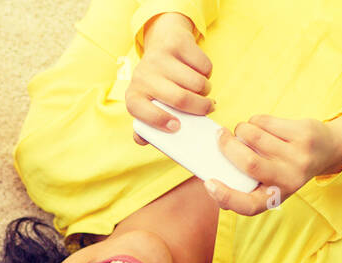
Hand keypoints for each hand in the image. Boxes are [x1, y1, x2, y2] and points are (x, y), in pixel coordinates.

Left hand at [127, 13, 212, 144]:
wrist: (163, 42)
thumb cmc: (157, 85)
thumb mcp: (147, 104)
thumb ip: (146, 127)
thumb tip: (143, 140)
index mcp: (133, 97)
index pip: (144, 113)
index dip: (161, 122)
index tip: (177, 126)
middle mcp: (143, 76)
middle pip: (180, 99)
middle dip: (200, 108)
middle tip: (208, 110)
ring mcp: (160, 58)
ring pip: (197, 83)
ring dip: (206, 90)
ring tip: (200, 90)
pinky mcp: (177, 44)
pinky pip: (204, 66)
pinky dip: (207, 73)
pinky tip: (198, 72)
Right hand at [206, 113, 341, 214]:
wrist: (327, 150)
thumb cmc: (285, 168)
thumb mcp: (269, 185)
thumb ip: (242, 188)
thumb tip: (210, 185)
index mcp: (275, 197)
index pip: (249, 205)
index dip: (226, 197)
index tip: (209, 184)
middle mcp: (288, 180)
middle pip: (249, 163)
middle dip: (228, 146)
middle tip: (219, 136)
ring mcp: (298, 156)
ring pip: (254, 136)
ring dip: (242, 129)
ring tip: (243, 131)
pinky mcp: (303, 134)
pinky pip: (266, 122)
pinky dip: (255, 120)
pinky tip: (260, 125)